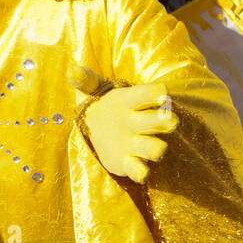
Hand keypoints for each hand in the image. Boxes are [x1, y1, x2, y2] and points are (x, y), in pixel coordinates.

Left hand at [71, 67, 177, 183]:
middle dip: (164, 121)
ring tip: (159, 149)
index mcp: (131, 101)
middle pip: (158, 120)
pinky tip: (140, 172)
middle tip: (171, 121)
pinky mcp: (128, 163)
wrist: (98, 130)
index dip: (155, 93)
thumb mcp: (93, 90)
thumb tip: (71, 71)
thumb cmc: (102, 106)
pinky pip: (138, 170)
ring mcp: (136, 143)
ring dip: (155, 148)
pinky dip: (140, 172)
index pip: (148, 93)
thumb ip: (85, 81)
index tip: (162, 93)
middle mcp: (139, 122)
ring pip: (154, 147)